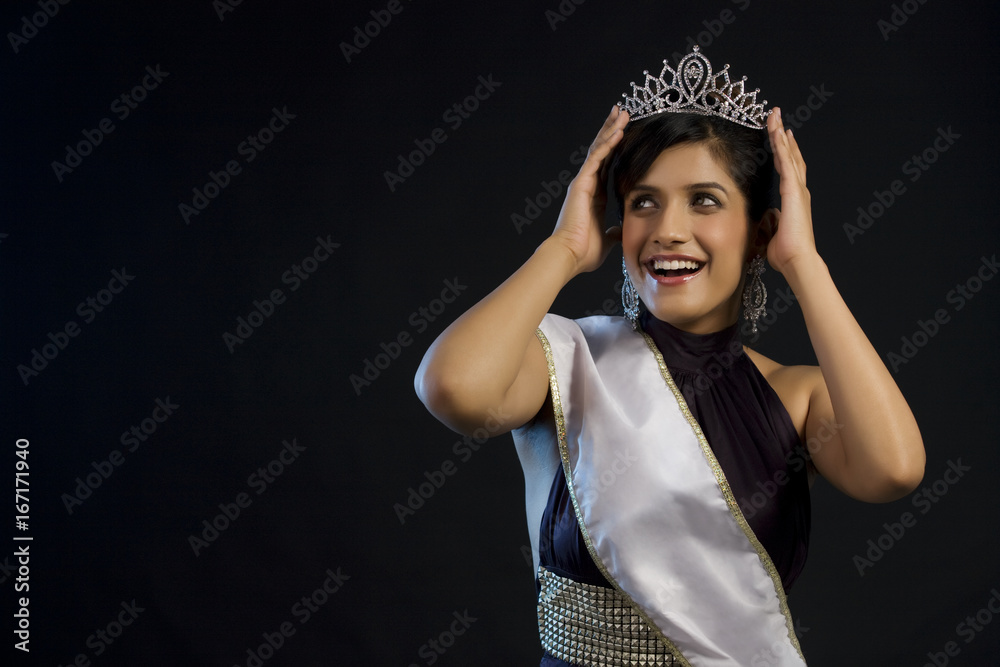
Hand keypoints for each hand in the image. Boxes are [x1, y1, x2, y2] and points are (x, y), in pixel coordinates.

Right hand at [549, 106, 628, 275]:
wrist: (569, 255)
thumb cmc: (584, 252)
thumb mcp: (606, 241)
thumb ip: (613, 233)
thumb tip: (619, 233)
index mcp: (594, 196)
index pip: (607, 165)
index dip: (615, 148)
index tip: (624, 132)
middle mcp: (587, 185)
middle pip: (602, 151)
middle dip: (611, 130)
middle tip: (621, 112)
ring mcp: (583, 182)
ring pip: (599, 149)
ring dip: (611, 129)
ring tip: (622, 112)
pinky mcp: (581, 183)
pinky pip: (597, 158)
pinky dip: (608, 143)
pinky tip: (619, 130)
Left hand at [765, 108, 819, 274]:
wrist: (797, 261)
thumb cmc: (786, 253)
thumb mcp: (773, 232)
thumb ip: (771, 222)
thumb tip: (768, 220)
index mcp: (794, 199)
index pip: (788, 169)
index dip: (785, 151)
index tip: (781, 135)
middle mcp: (798, 190)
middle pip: (790, 156)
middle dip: (783, 135)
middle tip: (777, 117)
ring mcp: (797, 189)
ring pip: (788, 154)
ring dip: (781, 134)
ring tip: (775, 116)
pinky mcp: (793, 191)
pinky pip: (787, 162)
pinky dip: (782, 146)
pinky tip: (778, 132)